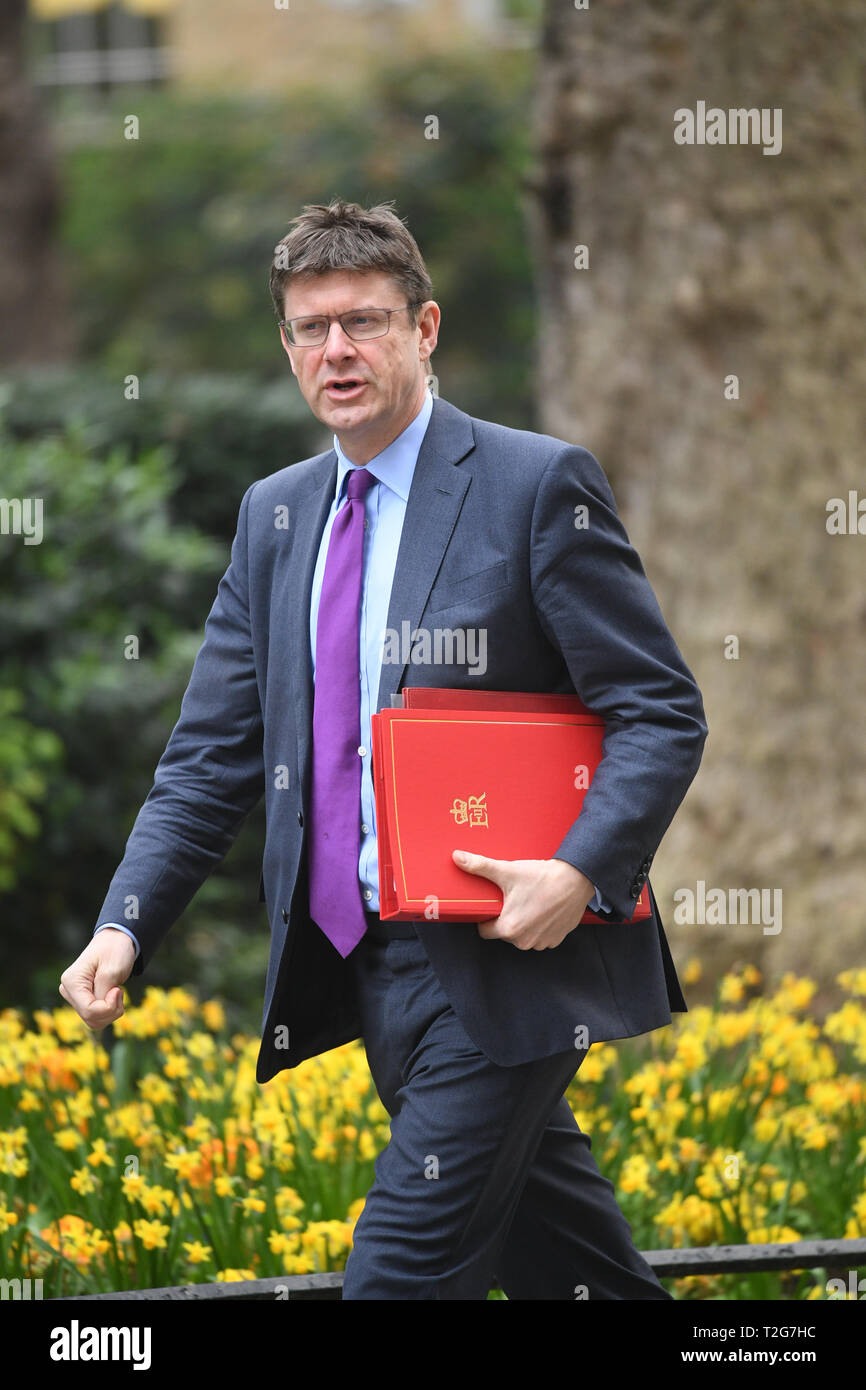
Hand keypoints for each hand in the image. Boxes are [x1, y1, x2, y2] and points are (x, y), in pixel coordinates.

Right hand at [59, 929, 135, 1030]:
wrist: (116, 941)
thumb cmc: (114, 951)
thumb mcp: (112, 971)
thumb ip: (103, 995)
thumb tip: (99, 1012)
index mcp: (71, 982)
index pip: (89, 1011)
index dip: (109, 1007)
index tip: (117, 990)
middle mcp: (68, 991)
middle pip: (92, 1018)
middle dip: (111, 1009)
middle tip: (119, 990)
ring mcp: (75, 997)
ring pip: (95, 1021)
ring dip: (112, 1011)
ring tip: (116, 991)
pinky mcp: (83, 1000)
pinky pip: (97, 1017)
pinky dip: (110, 1010)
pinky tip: (112, 994)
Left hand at [451, 851, 595, 949]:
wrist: (576, 879)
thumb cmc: (541, 877)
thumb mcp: (507, 871)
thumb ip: (480, 866)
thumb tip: (457, 857)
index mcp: (509, 929)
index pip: (485, 931)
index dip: (485, 918)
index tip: (492, 905)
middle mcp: (525, 941)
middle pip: (504, 933)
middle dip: (505, 919)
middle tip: (512, 899)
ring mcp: (542, 942)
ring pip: (522, 936)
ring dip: (523, 924)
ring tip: (529, 903)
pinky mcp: (556, 939)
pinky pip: (540, 936)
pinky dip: (539, 926)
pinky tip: (542, 909)